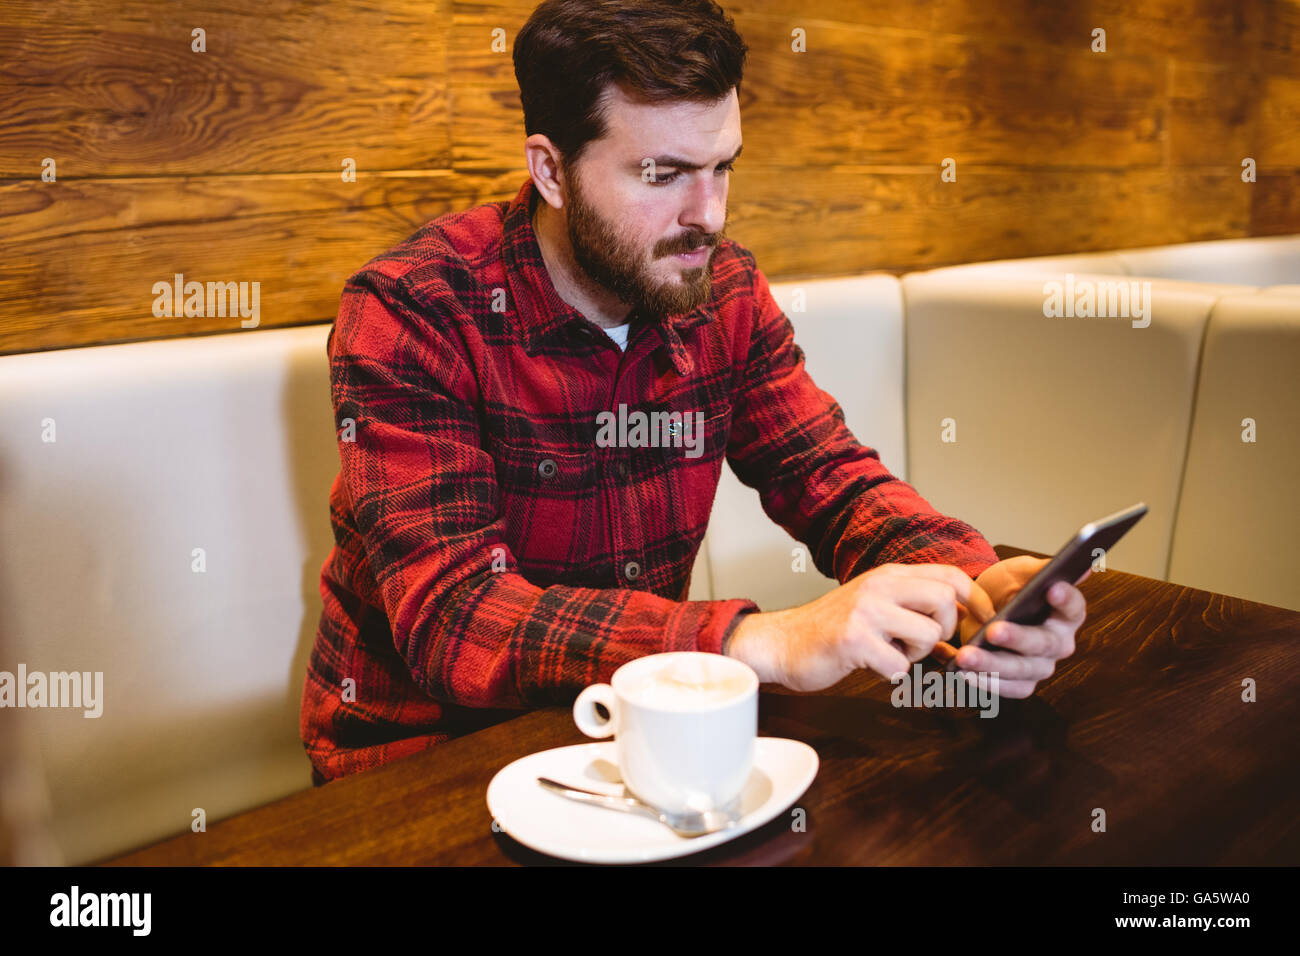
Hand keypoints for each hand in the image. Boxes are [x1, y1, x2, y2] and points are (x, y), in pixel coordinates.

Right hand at [725, 562, 995, 691]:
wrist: (782, 643)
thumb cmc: (832, 629)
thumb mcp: (875, 603)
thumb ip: (912, 603)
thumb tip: (965, 619)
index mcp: (889, 574)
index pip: (951, 575)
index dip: (975, 602)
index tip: (979, 625)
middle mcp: (879, 586)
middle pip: (946, 599)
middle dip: (946, 630)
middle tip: (923, 642)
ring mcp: (865, 611)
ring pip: (928, 634)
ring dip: (917, 655)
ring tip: (892, 653)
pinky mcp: (853, 640)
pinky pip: (899, 665)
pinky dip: (891, 672)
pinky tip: (871, 664)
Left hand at [929, 556, 1087, 697]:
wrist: (985, 607)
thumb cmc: (1010, 588)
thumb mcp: (1020, 572)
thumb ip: (1041, 570)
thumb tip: (1083, 567)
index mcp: (1066, 614)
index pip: (1073, 607)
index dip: (1065, 599)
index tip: (1051, 588)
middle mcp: (1059, 643)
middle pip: (1044, 643)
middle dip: (1017, 638)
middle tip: (993, 630)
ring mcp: (1041, 666)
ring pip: (1021, 670)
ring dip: (992, 664)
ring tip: (965, 656)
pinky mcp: (1021, 683)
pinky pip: (1006, 688)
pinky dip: (983, 682)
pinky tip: (961, 670)